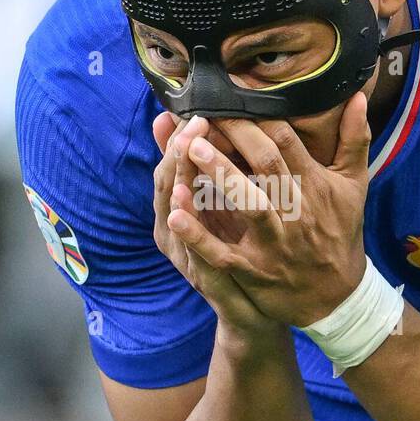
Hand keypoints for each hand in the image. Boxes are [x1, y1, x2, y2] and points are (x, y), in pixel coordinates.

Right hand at [152, 112, 275, 335]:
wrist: (252, 311)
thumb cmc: (235, 247)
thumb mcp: (219, 202)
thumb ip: (200, 161)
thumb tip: (176, 116)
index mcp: (178, 208)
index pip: (170, 164)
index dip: (177, 138)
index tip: (191, 109)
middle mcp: (175, 231)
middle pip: (167, 185)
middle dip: (177, 154)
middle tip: (192, 124)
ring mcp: (186, 257)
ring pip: (175, 217)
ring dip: (179, 187)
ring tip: (187, 156)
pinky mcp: (206, 281)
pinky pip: (194, 256)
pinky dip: (190, 236)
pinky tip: (186, 214)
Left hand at [166, 93, 371, 327]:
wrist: (337, 296)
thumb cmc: (339, 231)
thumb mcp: (354, 185)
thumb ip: (355, 139)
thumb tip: (356, 96)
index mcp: (315, 185)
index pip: (286, 141)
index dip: (258, 116)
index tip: (231, 94)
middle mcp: (297, 211)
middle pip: (267, 166)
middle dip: (235, 136)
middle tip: (204, 111)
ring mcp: (275, 243)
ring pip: (249, 205)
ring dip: (220, 176)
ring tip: (190, 148)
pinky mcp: (255, 271)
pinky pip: (224, 254)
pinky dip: (199, 238)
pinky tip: (175, 215)